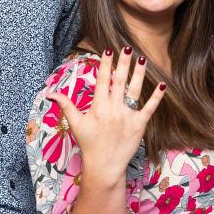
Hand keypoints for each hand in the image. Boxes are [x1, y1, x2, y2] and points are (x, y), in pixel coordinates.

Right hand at [46, 47, 166, 186]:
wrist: (104, 166)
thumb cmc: (89, 144)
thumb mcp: (75, 124)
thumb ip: (65, 106)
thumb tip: (50, 94)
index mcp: (98, 107)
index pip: (102, 81)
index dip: (105, 65)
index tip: (107, 51)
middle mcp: (114, 109)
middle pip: (119, 81)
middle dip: (123, 63)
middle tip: (127, 48)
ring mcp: (128, 117)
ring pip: (135, 90)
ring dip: (139, 74)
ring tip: (142, 59)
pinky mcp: (139, 125)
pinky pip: (149, 108)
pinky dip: (156, 97)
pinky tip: (162, 85)